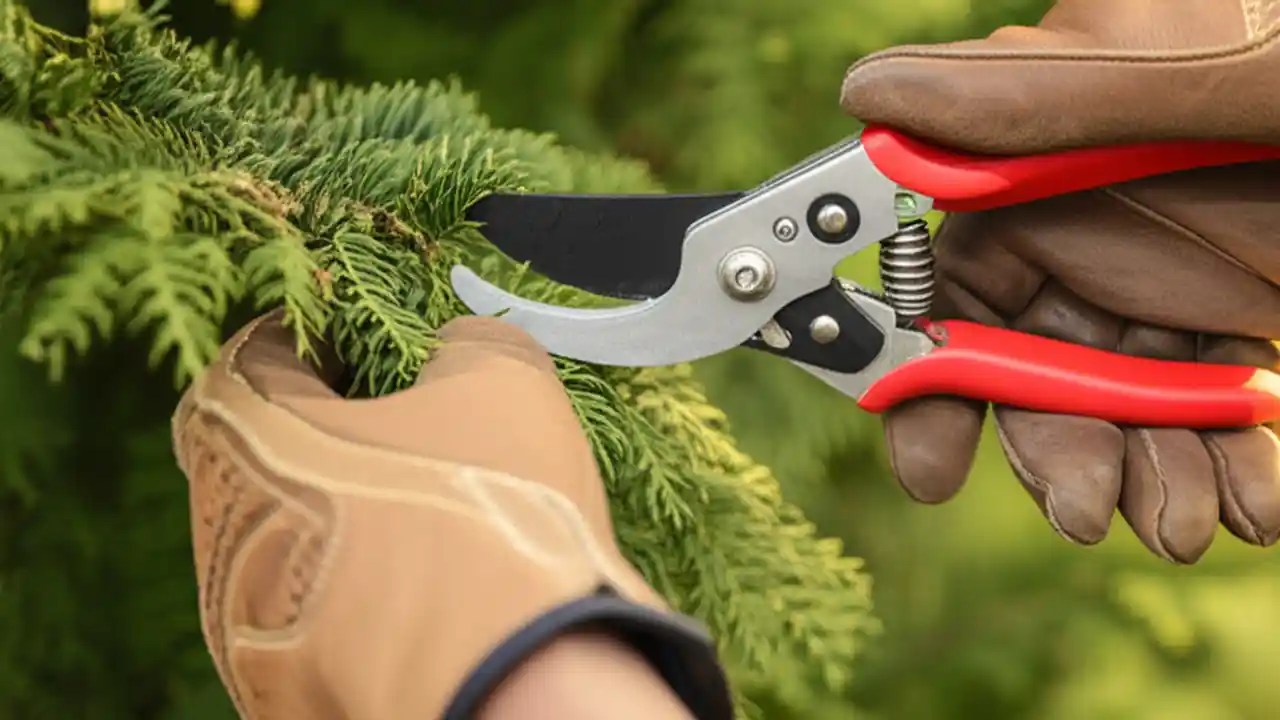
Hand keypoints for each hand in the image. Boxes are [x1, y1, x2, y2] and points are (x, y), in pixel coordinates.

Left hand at [171, 311, 729, 718]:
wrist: (517, 688)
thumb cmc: (494, 512)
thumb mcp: (504, 381)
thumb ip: (466, 339)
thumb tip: (453, 348)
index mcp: (243, 435)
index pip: (259, 352)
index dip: (325, 334)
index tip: (378, 341)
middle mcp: (218, 534)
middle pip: (266, 451)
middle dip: (335, 430)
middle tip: (418, 427)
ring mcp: (242, 627)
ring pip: (287, 539)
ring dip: (346, 514)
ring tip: (434, 516)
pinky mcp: (282, 695)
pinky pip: (314, 616)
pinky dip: (359, 593)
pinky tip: (432, 593)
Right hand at [841, 0, 1279, 562]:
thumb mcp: (1181, 73)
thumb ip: (1031, 96)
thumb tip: (867, 96)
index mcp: (1038, 165)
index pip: (944, 287)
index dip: (925, 384)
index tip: (928, 469)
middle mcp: (1083, 226)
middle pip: (1028, 370)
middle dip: (1055, 452)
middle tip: (1089, 509)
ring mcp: (1158, 275)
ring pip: (1118, 405)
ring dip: (1146, 476)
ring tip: (1189, 522)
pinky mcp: (1230, 310)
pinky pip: (1207, 406)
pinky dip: (1226, 465)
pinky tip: (1253, 502)